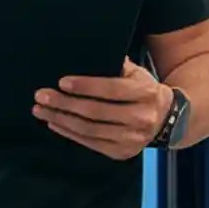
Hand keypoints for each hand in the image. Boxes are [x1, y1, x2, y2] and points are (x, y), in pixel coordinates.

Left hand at [33, 57, 173, 160]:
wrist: (168, 120)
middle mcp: (140, 118)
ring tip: (40, 110)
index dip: (85, 86)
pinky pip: (90, 143)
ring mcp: (131, 139)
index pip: (111, 90)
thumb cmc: (144, 90)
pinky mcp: (122, 153)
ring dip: (61, 120)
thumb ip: (116, 65)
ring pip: (89, 130)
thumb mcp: (137, 73)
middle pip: (95, 112)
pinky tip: (54, 123)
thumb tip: (84, 54)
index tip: (61, 82)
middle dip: (64, 104)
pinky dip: (69, 133)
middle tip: (41, 96)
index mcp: (144, 93)